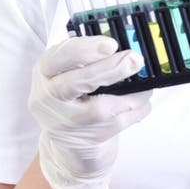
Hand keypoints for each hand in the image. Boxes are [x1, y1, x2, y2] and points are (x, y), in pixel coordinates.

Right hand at [29, 35, 150, 188]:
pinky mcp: (89, 139)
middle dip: (111, 69)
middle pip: (79, 82)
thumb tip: (127, 44)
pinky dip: (138, 108)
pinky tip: (139, 101)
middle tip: (135, 60)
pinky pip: (121, 120)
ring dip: (133, 93)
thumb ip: (91, 57)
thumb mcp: (71, 71)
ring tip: (144, 83)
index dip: (86, 50)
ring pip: (103, 107)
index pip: (61, 56)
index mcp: (45, 71)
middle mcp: (48, 97)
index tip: (111, 45)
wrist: (71, 144)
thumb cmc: (74, 99)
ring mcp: (67, 122)